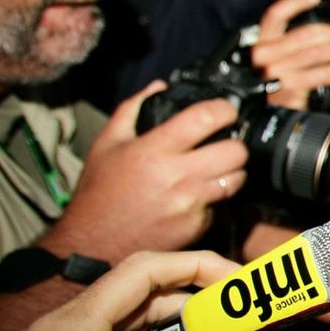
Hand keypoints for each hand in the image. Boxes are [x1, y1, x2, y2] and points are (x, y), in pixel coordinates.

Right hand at [41, 82, 247, 260]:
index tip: (226, 110)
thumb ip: (132, 109)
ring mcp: (190, 204)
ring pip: (235, 180)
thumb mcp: (107, 143)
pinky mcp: (196, 226)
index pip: (206, 118)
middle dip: (234, 144)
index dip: (224, 109)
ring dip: (231, 172)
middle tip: (225, 143)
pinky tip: (198, 196)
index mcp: (154, 150)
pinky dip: (215, 200)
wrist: (93, 244)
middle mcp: (177, 177)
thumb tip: (158, 86)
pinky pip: (221, 206)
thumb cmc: (99, 193)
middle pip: (235, 151)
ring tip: (216, 169)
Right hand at [252, 0, 329, 110]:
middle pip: (303, 34)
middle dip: (326, 34)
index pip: (276, 16)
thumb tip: (317, 31)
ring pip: (315, 53)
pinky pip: (319, 74)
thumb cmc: (269, 84)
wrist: (258, 115)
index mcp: (260, 43)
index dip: (296, 2)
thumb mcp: (271, 59)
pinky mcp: (290, 88)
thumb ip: (286, 43)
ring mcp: (277, 72)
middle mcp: (265, 56)